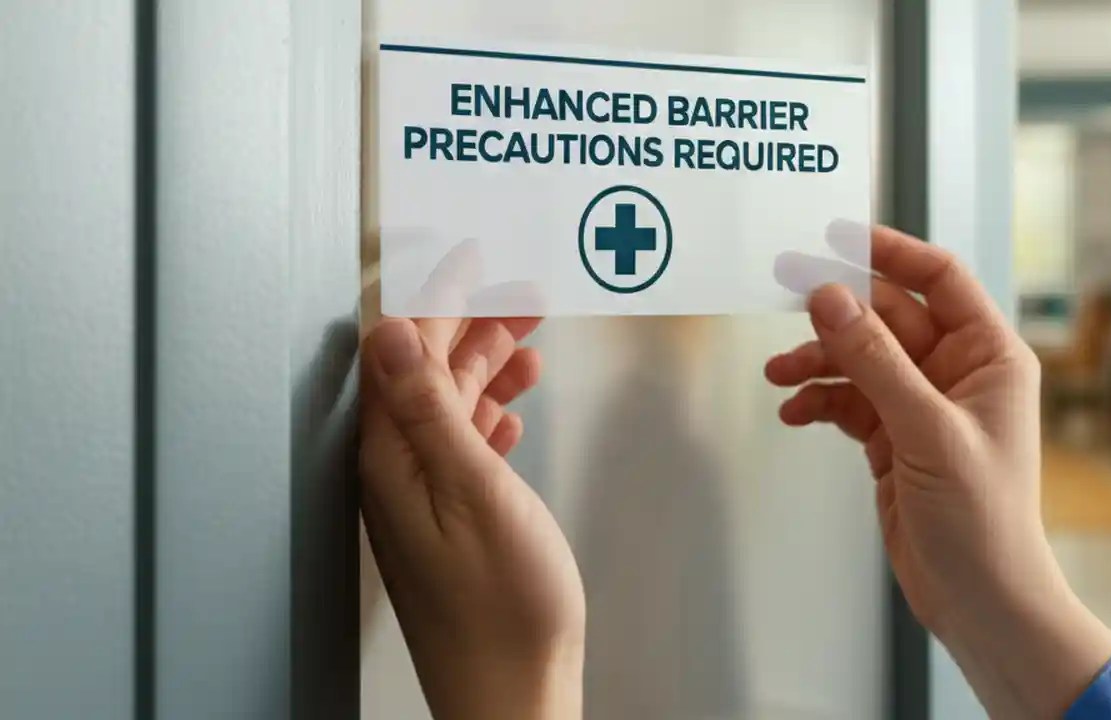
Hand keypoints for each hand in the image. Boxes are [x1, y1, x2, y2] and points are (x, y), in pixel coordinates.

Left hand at [361, 316, 584, 719]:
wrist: (515, 691)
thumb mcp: (472, 491)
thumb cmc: (502, 609)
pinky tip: (511, 415)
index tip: (469, 257)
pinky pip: (465, 449)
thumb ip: (432, 409)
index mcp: (394, 459)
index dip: (438, 299)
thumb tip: (392, 333)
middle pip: (429, 374)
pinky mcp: (454, 523)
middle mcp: (399, 473)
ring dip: (490, 369)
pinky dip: (491, 419)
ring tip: (531, 342)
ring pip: (452, 409)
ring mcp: (426, 499)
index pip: (403, 353)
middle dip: (474, 326)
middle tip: (522, 292)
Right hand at [765, 227, 1110, 719]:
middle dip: (837, 314)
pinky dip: (818, 402)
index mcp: (988, 356)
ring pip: (859, 359)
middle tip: (785, 296)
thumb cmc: (984, 521)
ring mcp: (921, 406)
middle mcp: (956, 373)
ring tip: (781, 375)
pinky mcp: (892, 439)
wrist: (980, 600)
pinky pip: (847, 400)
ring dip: (818, 362)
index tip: (839, 234)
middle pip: (886, 318)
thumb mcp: (927, 431)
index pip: (939, 280)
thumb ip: (875, 362)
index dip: (891, 252)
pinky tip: (794, 413)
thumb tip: (830, 298)